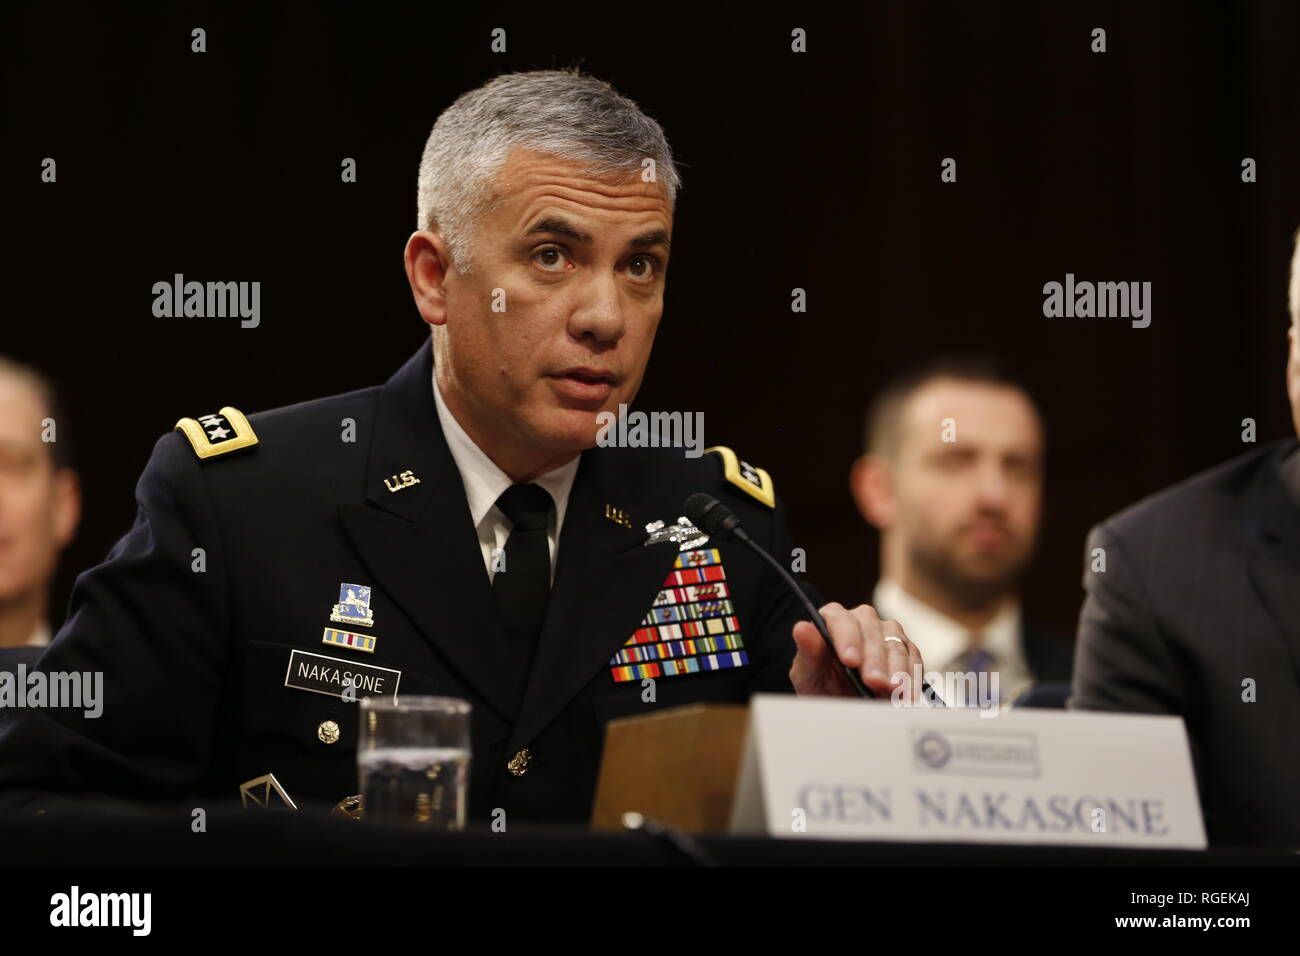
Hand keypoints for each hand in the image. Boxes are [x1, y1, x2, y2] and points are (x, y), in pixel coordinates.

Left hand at [789, 602, 923, 699]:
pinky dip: (911, 678)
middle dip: (874, 660)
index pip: (840, 619)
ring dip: (896, 669)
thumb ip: (807, 652)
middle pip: (871, 631)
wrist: (842, 704)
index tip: (849, 660)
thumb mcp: (808, 675)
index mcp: (833, 619)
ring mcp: (885, 632)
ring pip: (895, 643)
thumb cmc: (821, 685)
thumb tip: (801, 628)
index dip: (847, 638)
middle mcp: (861, 620)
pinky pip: (913, 658)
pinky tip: (907, 695)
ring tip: (894, 691)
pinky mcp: (904, 648)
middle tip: (874, 682)